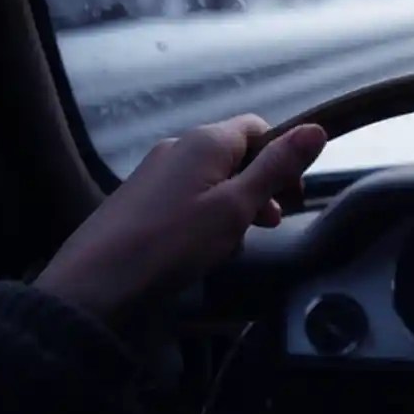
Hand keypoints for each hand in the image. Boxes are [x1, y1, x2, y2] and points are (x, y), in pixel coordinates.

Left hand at [35, 115, 326, 322]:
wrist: (96, 285)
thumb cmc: (174, 242)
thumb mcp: (236, 207)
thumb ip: (276, 168)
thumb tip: (317, 128)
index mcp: (205, 141)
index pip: (259, 128)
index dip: (283, 156)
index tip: (293, 195)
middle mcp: (179, 147)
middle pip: (237, 155)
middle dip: (261, 187)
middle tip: (272, 225)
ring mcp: (156, 174)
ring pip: (214, 181)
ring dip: (236, 207)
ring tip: (237, 243)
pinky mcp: (140, 201)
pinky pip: (189, 198)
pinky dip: (207, 218)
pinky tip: (204, 250)